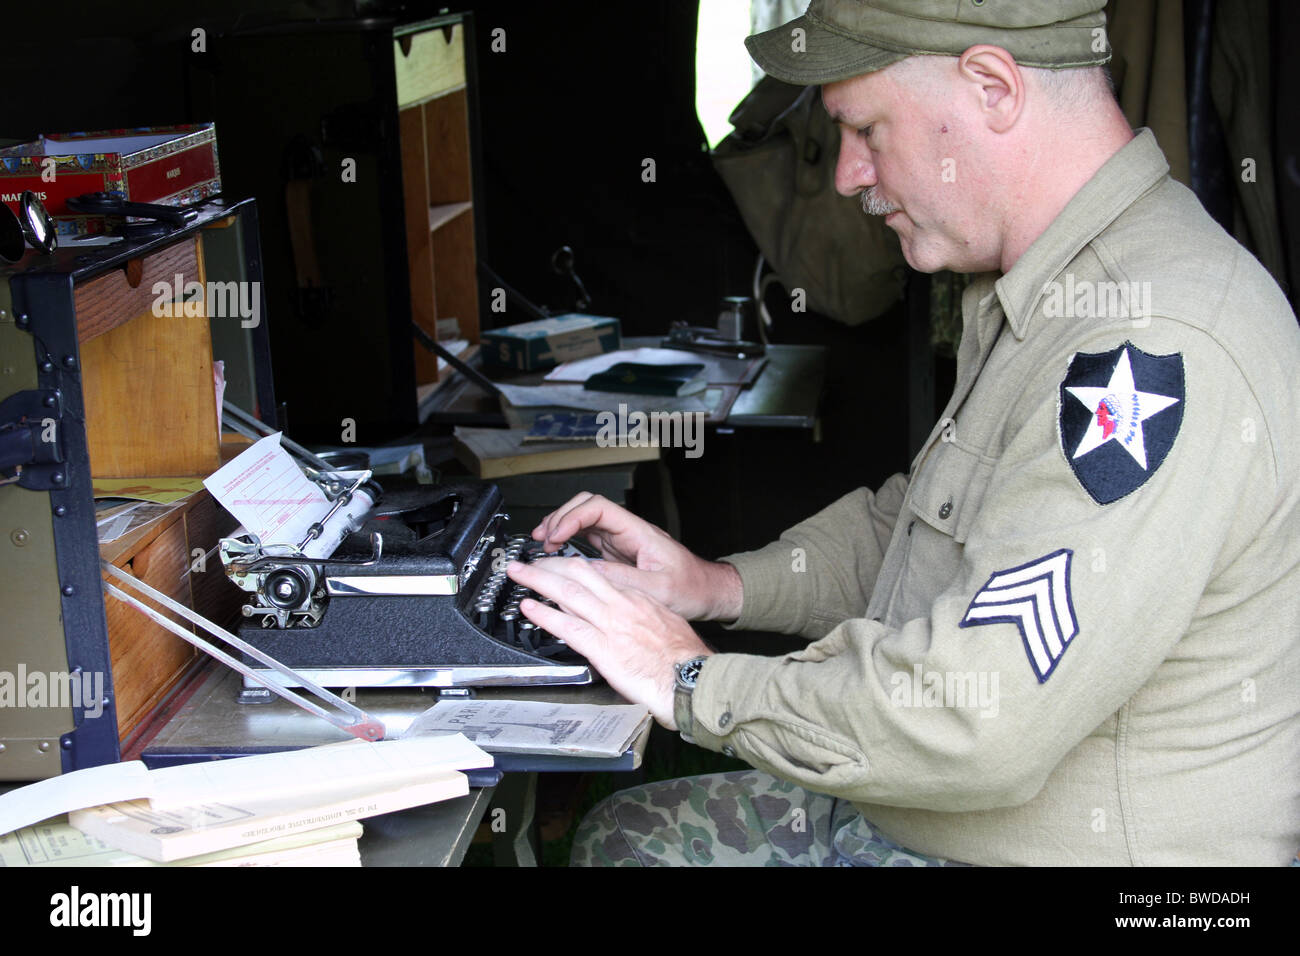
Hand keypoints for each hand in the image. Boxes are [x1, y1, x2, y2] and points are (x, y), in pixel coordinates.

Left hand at [506, 556, 711, 727]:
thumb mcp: (665, 626)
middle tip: (529, 561)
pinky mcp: (604, 648)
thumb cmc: (684, 659)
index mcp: (637, 600)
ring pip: (569, 593)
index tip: (560, 568)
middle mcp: (622, 605)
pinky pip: (568, 627)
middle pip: (580, 574)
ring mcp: (612, 625)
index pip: (600, 576)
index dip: (574, 569)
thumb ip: (641, 620)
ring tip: (519, 574)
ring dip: (539, 580)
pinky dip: (545, 615)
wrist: (691, 678)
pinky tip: (529, 609)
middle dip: (550, 564)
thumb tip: (628, 623)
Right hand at [532, 492, 742, 621]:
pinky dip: (569, 541)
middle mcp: (629, 531)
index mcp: (640, 532)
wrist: (707, 593)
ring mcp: (622, 540)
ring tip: (543, 542)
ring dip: (562, 526)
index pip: (599, 507)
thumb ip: (622, 579)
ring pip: (585, 520)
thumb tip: (587, 571)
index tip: (556, 535)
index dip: (573, 517)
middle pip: (587, 506)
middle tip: (543, 538)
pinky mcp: (618, 553)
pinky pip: (588, 538)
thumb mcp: (657, 589)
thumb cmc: (691, 589)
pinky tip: (558, 551)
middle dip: (561, 517)